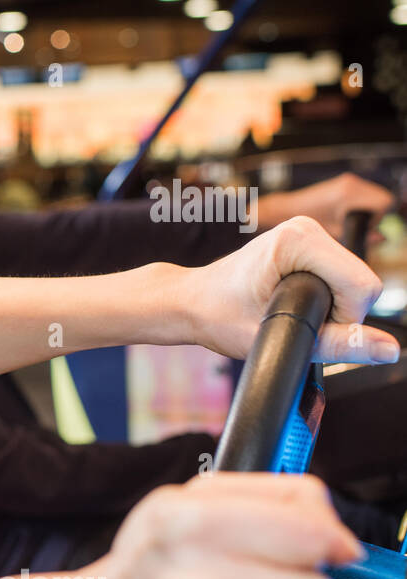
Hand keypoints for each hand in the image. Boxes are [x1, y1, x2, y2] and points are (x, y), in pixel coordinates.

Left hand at [180, 216, 398, 362]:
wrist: (191, 301)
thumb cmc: (218, 315)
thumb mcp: (277, 337)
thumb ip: (337, 344)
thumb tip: (387, 349)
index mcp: (298, 240)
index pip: (362, 287)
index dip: (344, 320)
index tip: (304, 327)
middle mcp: (306, 229)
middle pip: (362, 284)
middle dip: (337, 314)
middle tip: (291, 321)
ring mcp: (309, 233)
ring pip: (355, 283)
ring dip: (331, 308)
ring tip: (287, 311)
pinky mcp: (309, 243)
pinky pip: (341, 278)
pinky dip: (327, 298)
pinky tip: (293, 302)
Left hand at [258, 172, 393, 247]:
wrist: (283, 212)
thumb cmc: (303, 226)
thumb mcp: (334, 235)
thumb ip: (359, 237)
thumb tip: (379, 237)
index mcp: (348, 193)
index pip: (383, 203)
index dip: (377, 219)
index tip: (364, 229)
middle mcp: (350, 183)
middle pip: (382, 198)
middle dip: (376, 215)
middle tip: (359, 227)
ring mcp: (347, 181)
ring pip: (374, 195)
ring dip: (369, 209)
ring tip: (351, 222)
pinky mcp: (343, 183)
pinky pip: (365, 193)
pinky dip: (363, 204)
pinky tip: (347, 215)